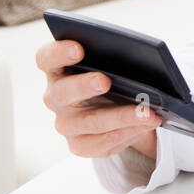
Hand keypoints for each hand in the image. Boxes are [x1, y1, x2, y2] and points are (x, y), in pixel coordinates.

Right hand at [36, 39, 162, 158]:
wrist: (120, 110)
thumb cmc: (113, 79)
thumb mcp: (111, 66)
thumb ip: (115, 59)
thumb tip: (142, 58)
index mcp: (58, 69)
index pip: (46, 58)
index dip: (58, 53)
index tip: (78, 49)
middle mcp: (56, 97)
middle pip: (63, 92)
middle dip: (85, 86)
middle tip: (105, 81)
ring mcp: (66, 123)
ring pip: (91, 121)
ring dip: (122, 116)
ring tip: (147, 112)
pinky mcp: (80, 145)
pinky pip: (103, 142)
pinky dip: (129, 132)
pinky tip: (147, 124)